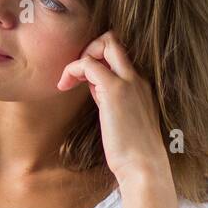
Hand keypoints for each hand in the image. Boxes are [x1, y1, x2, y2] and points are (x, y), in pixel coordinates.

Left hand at [56, 30, 167, 180]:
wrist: (144, 167)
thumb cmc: (134, 154)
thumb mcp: (124, 120)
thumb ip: (111, 100)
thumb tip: (94, 88)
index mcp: (141, 86)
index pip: (119, 56)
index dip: (99, 60)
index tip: (85, 82)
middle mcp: (137, 78)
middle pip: (114, 40)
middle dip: (90, 48)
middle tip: (76, 73)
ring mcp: (128, 82)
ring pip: (104, 44)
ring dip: (80, 58)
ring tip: (67, 81)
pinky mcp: (114, 90)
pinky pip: (88, 63)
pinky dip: (72, 69)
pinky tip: (63, 86)